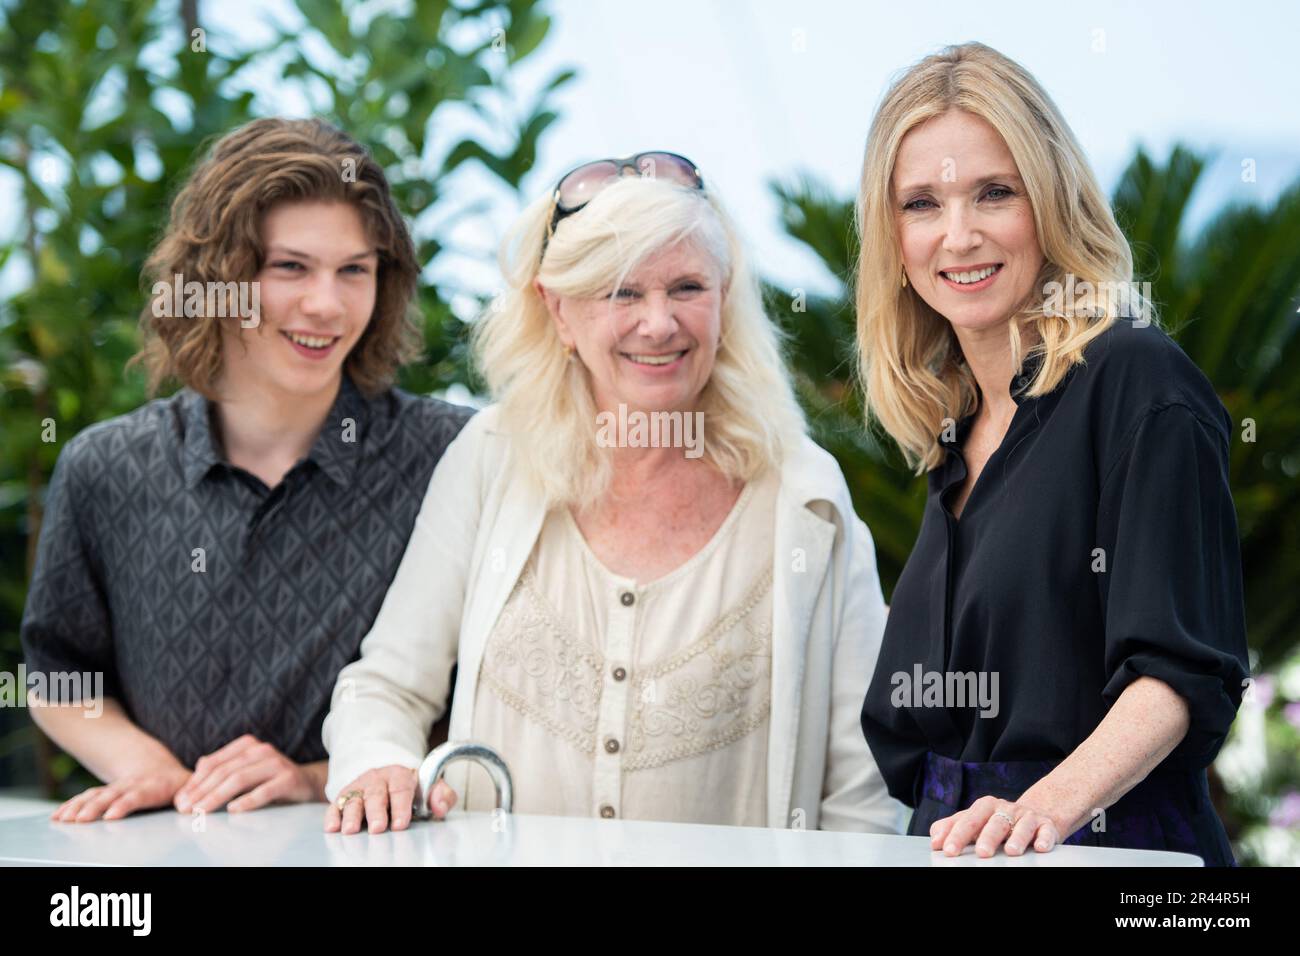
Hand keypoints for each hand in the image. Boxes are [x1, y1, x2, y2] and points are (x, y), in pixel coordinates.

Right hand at [51, 764, 190, 822]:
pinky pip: (85, 799)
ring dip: (78, 807)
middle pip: (110, 796)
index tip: (111, 815)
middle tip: (79, 820)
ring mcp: (115, 789)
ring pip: (95, 796)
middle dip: (94, 808)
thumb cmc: (177, 782)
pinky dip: (71, 806)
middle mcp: (130, 786)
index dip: (124, 804)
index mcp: (152, 786)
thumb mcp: (189, 783)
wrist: (157, 767)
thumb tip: (190, 805)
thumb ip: (191, 792)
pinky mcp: (103, 794)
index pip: (137, 795)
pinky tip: (58, 816)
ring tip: (64, 819)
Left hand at [173, 734, 321, 813]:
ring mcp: (276, 763)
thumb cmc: (268, 779)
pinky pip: (265, 790)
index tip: (180, 800)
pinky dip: (247, 800)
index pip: (213, 763)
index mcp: (246, 745)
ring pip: (240, 779)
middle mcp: (261, 750)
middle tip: (186, 809)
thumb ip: (220, 770)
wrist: (306, 783)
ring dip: (217, 796)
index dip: (194, 782)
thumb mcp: (244, 771)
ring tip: (202, 812)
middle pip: (224, 771)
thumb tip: (192, 779)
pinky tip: (233, 810)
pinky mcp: (289, 779)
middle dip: (201, 791)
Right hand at [323, 766, 457, 834]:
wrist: (390, 776)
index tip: (401, 823)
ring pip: (354, 799)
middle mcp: (378, 779)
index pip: (401, 789)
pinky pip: (336, 804)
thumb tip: (440, 807)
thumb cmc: (412, 788)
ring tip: (351, 830)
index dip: (401, 806)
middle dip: (376, 812)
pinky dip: (333, 815)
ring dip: (351, 815)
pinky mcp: (345, 796)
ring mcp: (359, 787)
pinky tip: (332, 827)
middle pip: (376, 794)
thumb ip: (441, 795)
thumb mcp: (430, 788)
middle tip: (377, 828)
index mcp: (400, 775)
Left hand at [929, 795, 1062, 857]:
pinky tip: (1039, 848)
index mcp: (984, 807)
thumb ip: (953, 827)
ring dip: (1017, 838)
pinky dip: (1044, 839)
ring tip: (1011, 852)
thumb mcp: (976, 821)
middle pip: (994, 821)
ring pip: (1022, 825)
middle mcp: (1005, 809)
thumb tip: (935, 839)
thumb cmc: (997, 821)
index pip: (968, 819)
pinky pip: (1046, 831)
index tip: (947, 850)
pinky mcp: (1046, 826)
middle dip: (987, 836)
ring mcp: (1027, 816)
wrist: (1036, 813)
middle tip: (982, 853)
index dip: (956, 834)